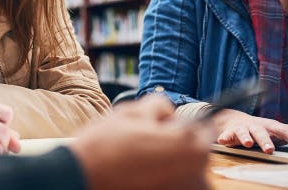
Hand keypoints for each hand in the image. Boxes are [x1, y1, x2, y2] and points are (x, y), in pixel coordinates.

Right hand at [68, 96, 210, 189]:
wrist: (83, 177)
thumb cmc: (106, 145)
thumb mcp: (132, 112)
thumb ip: (158, 106)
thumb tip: (168, 113)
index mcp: (191, 146)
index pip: (204, 129)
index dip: (183, 125)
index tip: (166, 130)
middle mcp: (198, 175)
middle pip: (194, 153)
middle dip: (175, 147)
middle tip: (143, 146)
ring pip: (183, 173)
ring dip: (168, 168)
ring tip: (138, 164)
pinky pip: (174, 186)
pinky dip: (162, 182)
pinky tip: (140, 178)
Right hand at [213, 109, 287, 152]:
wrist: (232, 119)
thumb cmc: (257, 127)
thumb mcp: (272, 128)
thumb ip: (287, 131)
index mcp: (268, 126)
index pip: (280, 130)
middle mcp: (254, 126)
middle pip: (261, 132)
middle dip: (265, 140)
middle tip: (269, 149)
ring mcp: (241, 128)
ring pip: (243, 132)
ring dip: (245, 137)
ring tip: (247, 143)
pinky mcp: (228, 132)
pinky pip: (225, 135)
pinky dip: (224, 137)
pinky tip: (223, 141)